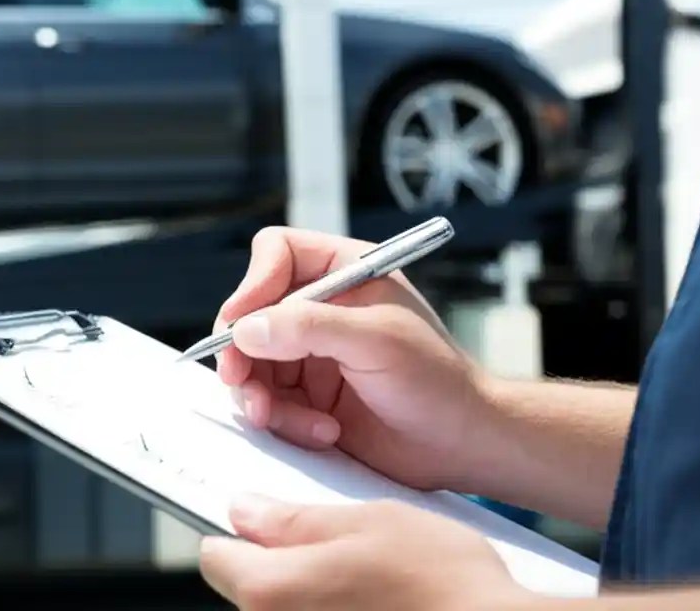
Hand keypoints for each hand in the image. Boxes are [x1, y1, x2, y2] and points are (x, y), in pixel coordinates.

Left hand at [199, 494, 533, 610]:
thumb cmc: (443, 584)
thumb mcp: (366, 522)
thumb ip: (293, 520)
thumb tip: (245, 511)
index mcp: (270, 590)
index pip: (215, 557)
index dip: (239, 533)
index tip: (262, 524)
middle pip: (251, 589)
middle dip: (281, 564)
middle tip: (336, 548)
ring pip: (289, 609)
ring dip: (314, 593)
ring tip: (368, 580)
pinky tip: (379, 604)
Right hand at [214, 226, 494, 490]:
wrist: (461, 445)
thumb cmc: (436, 382)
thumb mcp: (375, 342)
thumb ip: (308, 328)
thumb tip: (246, 328)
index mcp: (344, 273)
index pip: (276, 254)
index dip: (253, 283)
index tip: (241, 323)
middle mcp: (320, 308)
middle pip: (250, 312)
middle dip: (242, 351)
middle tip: (239, 379)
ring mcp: (310, 353)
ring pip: (250, 363)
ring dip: (261, 395)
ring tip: (281, 418)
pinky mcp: (307, 396)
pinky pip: (268, 401)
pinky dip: (283, 420)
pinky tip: (323, 433)